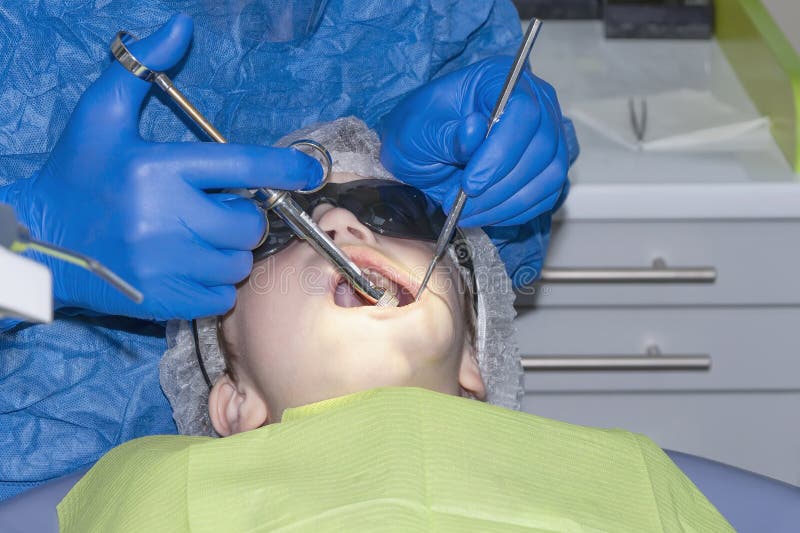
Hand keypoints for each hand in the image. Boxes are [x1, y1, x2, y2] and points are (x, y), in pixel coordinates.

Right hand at [1, 14, 321, 319]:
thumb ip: (140, 71)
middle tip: (214, 209)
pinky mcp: (165, 301)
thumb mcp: (100, 116)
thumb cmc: (78, 176)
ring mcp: (167, 265)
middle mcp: (167, 219)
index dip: (284, 168)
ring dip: (230, 250)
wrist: (39, 241)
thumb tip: (181, 27)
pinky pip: (223, 295)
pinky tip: (190, 266)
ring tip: (197, 238)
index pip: (241, 165)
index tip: (310, 171)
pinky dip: (217, 282)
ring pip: (240, 261)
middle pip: (249, 223)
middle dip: (243, 215)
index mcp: (159, 170)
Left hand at [380, 55, 567, 226]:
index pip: (523, 110)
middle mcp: (534, 101)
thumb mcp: (418, 130)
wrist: (421, 149)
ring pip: (548, 175)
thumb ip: (447, 133)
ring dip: (507, 203)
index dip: (501, 151)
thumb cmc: (419, 129)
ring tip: (467, 212)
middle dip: (501, 185)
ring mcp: (545, 134)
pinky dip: (515, 212)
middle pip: (542, 146)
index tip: (470, 183)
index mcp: (500, 78)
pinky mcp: (545, 167)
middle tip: (463, 203)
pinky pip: (545, 195)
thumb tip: (475, 130)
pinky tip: (484, 213)